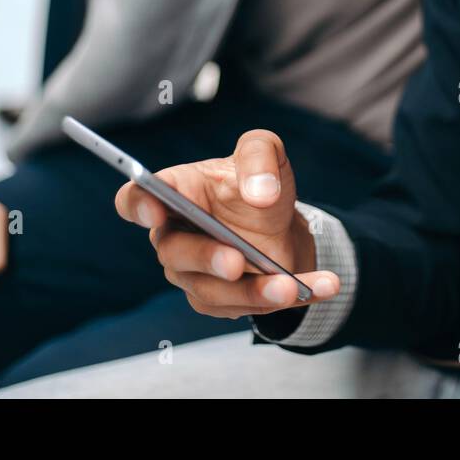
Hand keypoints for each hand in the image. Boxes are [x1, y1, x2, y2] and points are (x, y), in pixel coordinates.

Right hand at [114, 130, 338, 318]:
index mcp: (176, 192)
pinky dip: (287, 299)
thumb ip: (259, 155)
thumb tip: (259, 193)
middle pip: (174, 253)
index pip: (137, 198)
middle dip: (206, 259)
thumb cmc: (259, 183)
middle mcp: (175, 235)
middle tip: (236, 261)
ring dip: (251, 291)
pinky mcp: (217, 301)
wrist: (283, 222)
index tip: (155, 212)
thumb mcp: (266, 152)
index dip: (139, 206)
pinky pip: (246, 308)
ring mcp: (193, 273)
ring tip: (288, 285)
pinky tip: (322, 287)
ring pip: (210, 290)